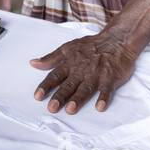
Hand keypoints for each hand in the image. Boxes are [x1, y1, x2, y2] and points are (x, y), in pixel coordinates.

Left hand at [30, 29, 145, 113]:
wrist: (116, 40)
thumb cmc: (91, 46)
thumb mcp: (68, 48)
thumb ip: (51, 58)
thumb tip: (33, 63)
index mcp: (70, 63)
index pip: (55, 76)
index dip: (46, 86)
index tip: (37, 96)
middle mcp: (82, 70)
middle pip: (69, 84)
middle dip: (60, 96)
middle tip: (51, 108)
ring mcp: (96, 74)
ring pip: (85, 88)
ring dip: (78, 98)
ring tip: (70, 109)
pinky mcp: (110, 77)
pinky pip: (107, 89)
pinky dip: (104, 97)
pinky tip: (100, 107)